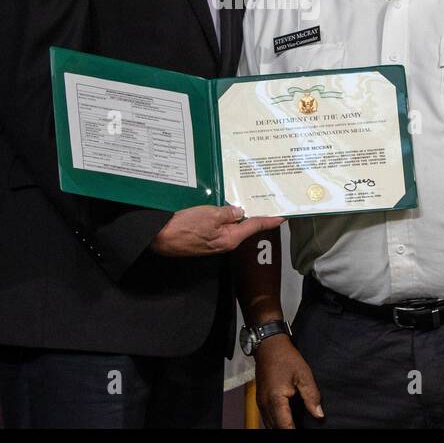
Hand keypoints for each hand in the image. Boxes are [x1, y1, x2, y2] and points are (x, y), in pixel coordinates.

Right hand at [150, 205, 282, 256]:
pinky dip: (226, 216)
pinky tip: (226, 207)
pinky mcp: (203, 238)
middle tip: (268, 201)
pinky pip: (219, 225)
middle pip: (245, 226)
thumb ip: (227, 213)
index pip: (256, 226)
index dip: (271, 220)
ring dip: (240, 214)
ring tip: (249, 201)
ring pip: (232, 225)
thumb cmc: (184, 227)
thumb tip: (240, 211)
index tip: (284, 215)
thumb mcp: (209, 215)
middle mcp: (224, 241)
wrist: (159, 238)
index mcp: (230, 237)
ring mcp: (213, 241)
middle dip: (256, 214)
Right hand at [254, 335, 323, 428]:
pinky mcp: (260, 400)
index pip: (285, 426)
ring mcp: (260, 402)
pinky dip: (276, 423)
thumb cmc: (286, 357)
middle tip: (301, 429)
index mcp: (275, 399)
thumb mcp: (304, 374)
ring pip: (269, 425)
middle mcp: (265, 403)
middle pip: (275, 428)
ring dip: (281, 428)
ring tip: (294, 427)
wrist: (268, 346)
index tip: (304, 432)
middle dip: (288, 431)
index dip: (294, 432)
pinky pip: (266, 418)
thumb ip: (312, 396)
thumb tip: (319, 415)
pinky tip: (286, 423)